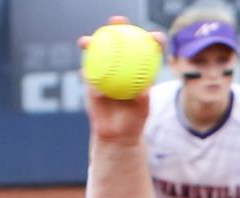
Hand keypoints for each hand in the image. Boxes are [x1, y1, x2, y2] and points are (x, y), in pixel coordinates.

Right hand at [78, 16, 162, 144]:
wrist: (117, 134)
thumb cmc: (133, 121)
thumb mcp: (142, 111)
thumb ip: (143, 99)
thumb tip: (143, 90)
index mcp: (137, 70)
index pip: (147, 49)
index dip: (151, 38)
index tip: (154, 36)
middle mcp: (121, 66)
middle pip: (118, 41)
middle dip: (116, 26)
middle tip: (116, 21)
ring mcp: (104, 72)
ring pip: (97, 53)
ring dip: (90, 43)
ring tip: (86, 42)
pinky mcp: (91, 82)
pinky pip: (88, 75)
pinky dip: (87, 73)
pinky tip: (85, 72)